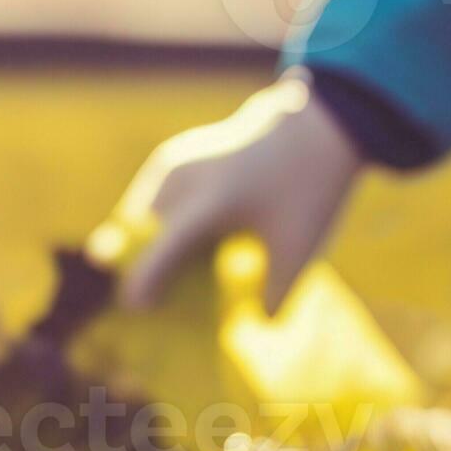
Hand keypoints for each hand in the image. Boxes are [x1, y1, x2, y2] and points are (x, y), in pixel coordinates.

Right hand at [113, 77, 363, 316]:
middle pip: (137, 232)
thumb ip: (278, 292)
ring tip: (153, 278)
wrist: (316, 124)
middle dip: (134, 266)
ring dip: (140, 245)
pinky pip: (148, 198)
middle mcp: (182, 180)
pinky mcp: (173, 155)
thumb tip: (260, 325)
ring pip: (137, 213)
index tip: (134, 308)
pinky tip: (170, 245)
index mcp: (211, 203)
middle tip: (148, 304)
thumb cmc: (309, 188)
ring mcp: (173, 163)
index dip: (144, 280)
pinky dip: (151, 225)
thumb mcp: (301, 247)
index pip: (163, 248)